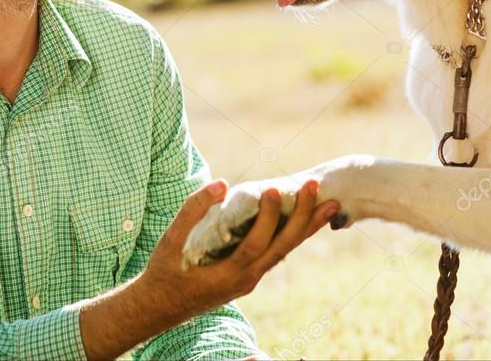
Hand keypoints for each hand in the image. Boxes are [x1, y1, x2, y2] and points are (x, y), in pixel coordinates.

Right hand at [139, 178, 339, 322]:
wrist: (161, 306)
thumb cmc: (164, 271)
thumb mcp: (170, 240)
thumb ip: (193, 210)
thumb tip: (222, 184)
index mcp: (228, 274)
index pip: (256, 244)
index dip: (268, 218)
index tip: (274, 190)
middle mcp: (246, 280)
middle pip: (282, 247)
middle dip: (303, 218)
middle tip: (316, 188)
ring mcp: (250, 279)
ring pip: (285, 252)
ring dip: (306, 227)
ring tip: (329, 205)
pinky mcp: (250, 275)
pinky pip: (277, 254)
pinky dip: (294, 236)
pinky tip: (307, 221)